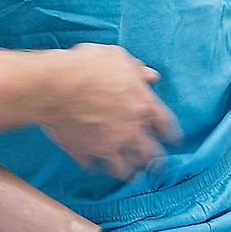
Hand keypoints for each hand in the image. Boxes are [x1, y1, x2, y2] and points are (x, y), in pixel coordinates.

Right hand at [44, 44, 180, 178]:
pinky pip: (94, 166)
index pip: (166, 125)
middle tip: (157, 165)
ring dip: (128, 169)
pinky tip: (95, 164)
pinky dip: (96, 166)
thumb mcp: (119, 58)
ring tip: (130, 173)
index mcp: (143, 106)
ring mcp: (108, 145)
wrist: (56, 86)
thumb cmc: (87, 66)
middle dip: (155, 160)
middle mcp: (130, 131)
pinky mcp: (85, 153)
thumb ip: (138, 70)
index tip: (174, 141)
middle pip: (150, 154)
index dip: (172, 134)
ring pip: (125, 167)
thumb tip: (151, 76)